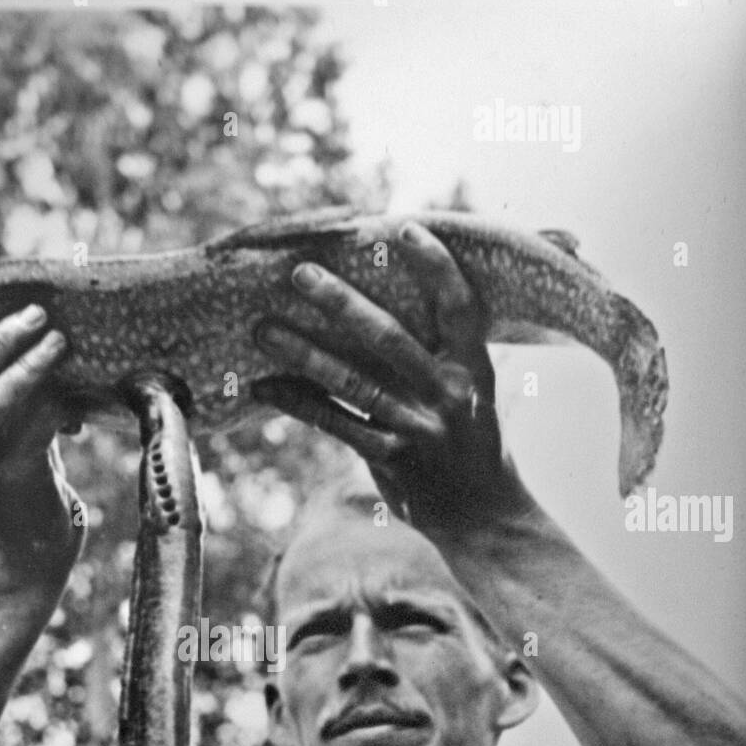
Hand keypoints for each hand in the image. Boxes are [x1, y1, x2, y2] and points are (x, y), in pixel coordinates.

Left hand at [252, 222, 535, 538]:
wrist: (483, 517)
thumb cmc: (472, 442)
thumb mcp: (476, 392)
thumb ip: (447, 351)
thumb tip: (411, 299)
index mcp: (474, 369)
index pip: (458, 307)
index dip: (436, 266)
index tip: (404, 228)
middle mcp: (448, 395)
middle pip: (389, 338)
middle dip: (341, 302)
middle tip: (300, 272)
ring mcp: (418, 428)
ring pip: (352, 381)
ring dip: (303, 351)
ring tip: (263, 328)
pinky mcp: (391, 458)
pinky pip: (336, 423)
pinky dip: (298, 403)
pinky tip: (265, 386)